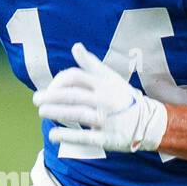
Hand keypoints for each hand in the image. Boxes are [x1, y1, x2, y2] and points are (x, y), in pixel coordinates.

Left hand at [33, 41, 167, 152]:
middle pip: (72, 95)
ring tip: (42, 112)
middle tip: (37, 100)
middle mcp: (106, 100)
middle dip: (51, 97)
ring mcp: (107, 120)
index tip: (51, 88)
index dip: (58, 82)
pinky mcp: (107, 138)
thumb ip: (92, 64)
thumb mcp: (112, 78)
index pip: (75, 77)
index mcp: (105, 84)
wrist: (150, 123)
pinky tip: (53, 134)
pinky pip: (83, 137)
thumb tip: (76, 46)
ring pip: (76, 114)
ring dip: (55, 113)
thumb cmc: (125, 98)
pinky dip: (66, 136)